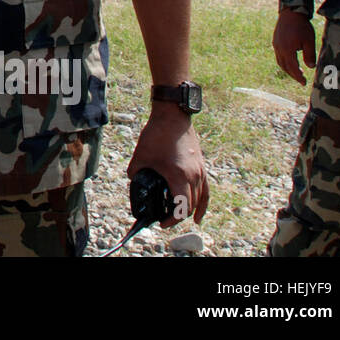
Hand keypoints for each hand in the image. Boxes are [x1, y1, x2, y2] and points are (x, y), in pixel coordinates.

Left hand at [126, 106, 207, 226]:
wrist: (173, 116)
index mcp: (178, 176)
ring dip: (189, 210)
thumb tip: (133, 181)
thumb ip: (135, 172)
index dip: (172, 219)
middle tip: (164, 219)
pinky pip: (206, 190)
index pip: (180, 207)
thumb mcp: (141, 156)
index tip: (162, 223)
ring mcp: (200, 171)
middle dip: (177, 216)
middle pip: (190, 206)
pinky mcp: (201, 166)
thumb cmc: (156, 134)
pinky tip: (198, 213)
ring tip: (179, 217)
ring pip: (199, 199)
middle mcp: (193, 176)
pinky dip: (203, 203)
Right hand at [272, 10, 316, 85]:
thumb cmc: (301, 26)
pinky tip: (290, 60)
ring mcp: (276, 45)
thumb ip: (309, 55)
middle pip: (284, 66)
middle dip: (292, 75)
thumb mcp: (309, 41)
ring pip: (280, 61)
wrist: (290, 13)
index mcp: (287, 50)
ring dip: (287, 69)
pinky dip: (284, 61)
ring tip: (296, 72)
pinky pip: (278, 55)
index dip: (298, 77)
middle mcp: (279, 49)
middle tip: (301, 80)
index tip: (304, 83)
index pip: (292, 68)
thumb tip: (311, 67)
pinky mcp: (275, 41)